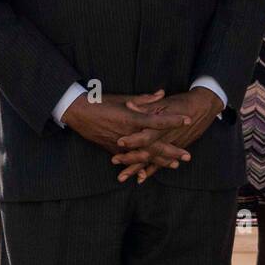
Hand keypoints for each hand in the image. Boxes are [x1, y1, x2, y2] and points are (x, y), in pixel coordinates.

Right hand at [62, 89, 191, 179]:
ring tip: (174, 165)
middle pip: (154, 144)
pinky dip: (140, 166)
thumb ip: (143, 99)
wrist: (77, 113)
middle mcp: (127, 133)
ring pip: (143, 155)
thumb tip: (161, 93)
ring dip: (160, 161)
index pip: (157, 120)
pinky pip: (129, 160)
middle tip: (187, 156)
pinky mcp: (112, 149)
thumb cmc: (99, 102)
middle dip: (172, 151)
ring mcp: (120, 143)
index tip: (187, 120)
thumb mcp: (122, 98)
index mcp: (130, 118)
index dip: (173, 120)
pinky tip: (149, 171)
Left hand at [117, 87, 223, 181]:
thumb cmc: (180, 103)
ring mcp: (169, 146)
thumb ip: (145, 106)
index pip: (146, 135)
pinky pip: (161, 163)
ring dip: (136, 168)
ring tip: (121, 177)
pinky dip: (150, 170)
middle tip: (114, 160)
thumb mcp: (162, 103)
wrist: (202, 108)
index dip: (133, 139)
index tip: (119, 142)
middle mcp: (165, 139)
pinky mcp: (174, 150)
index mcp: (161, 126)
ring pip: (151, 160)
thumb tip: (129, 105)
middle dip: (130, 157)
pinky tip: (140, 178)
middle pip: (146, 151)